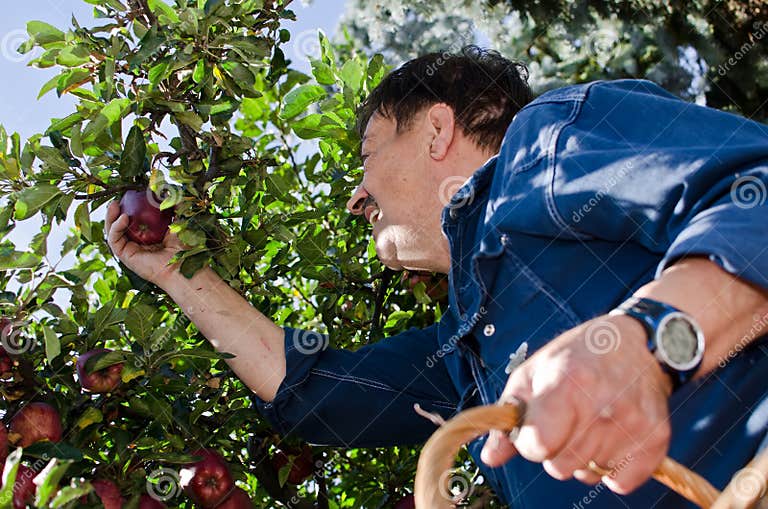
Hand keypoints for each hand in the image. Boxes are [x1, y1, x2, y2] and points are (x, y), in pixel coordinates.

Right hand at [104, 200, 185, 286]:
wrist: (181, 267)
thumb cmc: (183, 247)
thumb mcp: (179, 221)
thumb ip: (175, 206)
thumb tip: (170, 189)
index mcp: (148, 236)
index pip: (133, 219)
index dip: (128, 207)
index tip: (129, 195)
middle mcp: (137, 243)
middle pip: (119, 225)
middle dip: (115, 211)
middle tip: (118, 199)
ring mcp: (130, 250)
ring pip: (112, 232)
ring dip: (110, 217)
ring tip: (115, 205)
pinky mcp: (125, 256)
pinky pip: (114, 240)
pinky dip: (116, 228)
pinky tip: (123, 218)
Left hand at [480, 314, 672, 493]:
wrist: (635, 343)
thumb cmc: (575, 357)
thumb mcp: (532, 374)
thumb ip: (509, 417)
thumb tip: (490, 457)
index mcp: (566, 383)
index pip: (538, 445)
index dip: (530, 443)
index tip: (535, 429)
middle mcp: (602, 405)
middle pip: (559, 466)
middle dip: (555, 450)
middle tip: (566, 421)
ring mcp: (633, 423)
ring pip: (587, 476)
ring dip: (583, 457)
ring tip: (590, 423)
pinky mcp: (656, 439)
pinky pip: (619, 483)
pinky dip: (612, 468)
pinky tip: (611, 437)